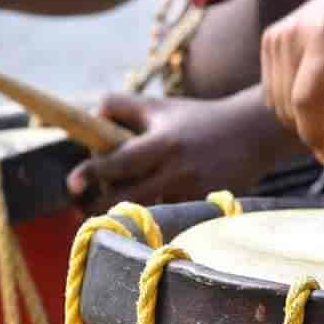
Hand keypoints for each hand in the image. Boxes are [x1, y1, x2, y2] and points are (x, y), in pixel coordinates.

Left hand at [65, 91, 282, 214]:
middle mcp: (175, 171)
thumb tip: (89, 117)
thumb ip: (122, 106)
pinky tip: (151, 208)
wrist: (252, 133)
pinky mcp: (204, 206)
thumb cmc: (198, 118)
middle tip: (83, 208)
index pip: (118, 162)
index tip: (71, 184)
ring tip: (117, 204)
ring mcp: (191, 192)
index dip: (91, 174)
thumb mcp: (160, 106)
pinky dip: (155, 215)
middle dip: (100, 206)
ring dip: (128, 211)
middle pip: (126, 199)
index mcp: (161, 143)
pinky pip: (170, 217)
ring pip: (147, 213)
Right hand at [260, 0, 323, 175]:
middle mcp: (294, 32)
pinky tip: (322, 88)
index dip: (316, 135)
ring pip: (276, 103)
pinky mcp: (270, 38)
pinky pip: (273, 90)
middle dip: (314, 129)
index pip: (306, 99)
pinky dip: (294, 102)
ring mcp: (277, 34)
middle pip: (288, 106)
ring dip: (304, 117)